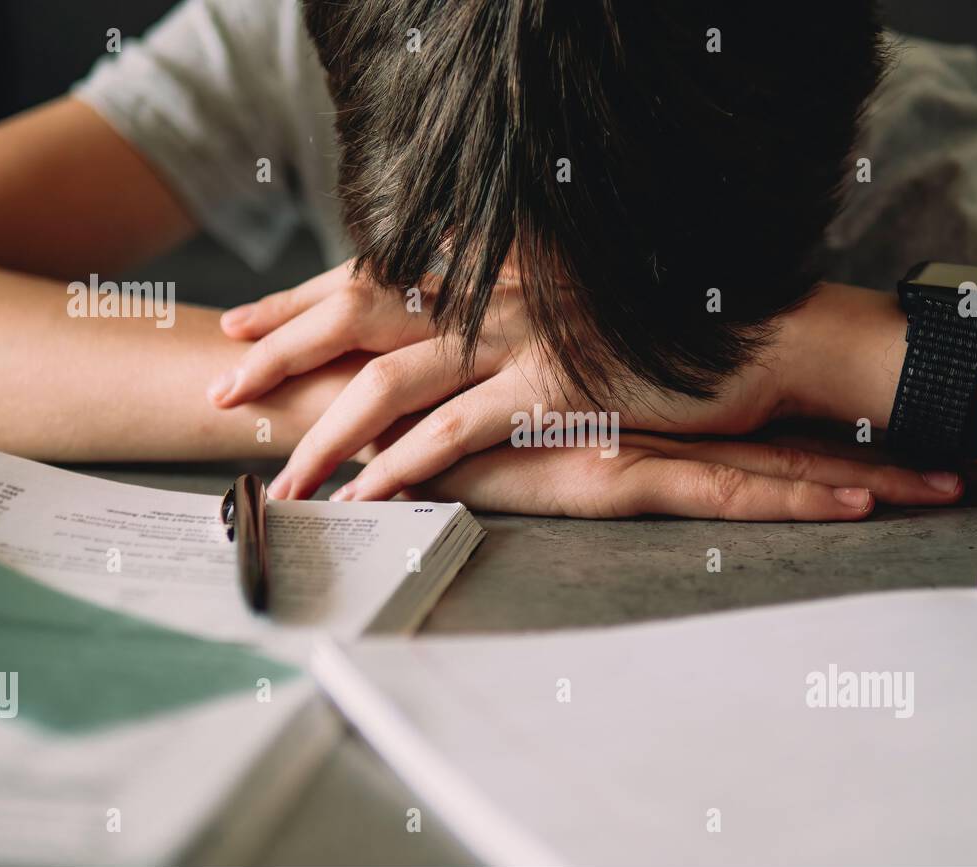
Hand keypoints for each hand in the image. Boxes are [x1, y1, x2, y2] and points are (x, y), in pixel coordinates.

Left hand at [211, 264, 900, 503]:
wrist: (754, 332)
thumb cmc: (663, 316)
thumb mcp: (572, 293)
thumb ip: (506, 299)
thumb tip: (453, 319)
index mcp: (494, 258)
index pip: (375, 272)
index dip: (301, 298)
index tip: (248, 321)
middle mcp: (495, 287)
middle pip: (360, 314)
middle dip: (283, 351)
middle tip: (222, 386)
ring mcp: (521, 336)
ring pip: (393, 382)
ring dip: (329, 430)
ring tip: (278, 471)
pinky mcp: (554, 389)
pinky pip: (457, 432)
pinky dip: (403, 466)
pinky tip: (363, 496)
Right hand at [399, 432, 964, 518]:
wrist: (385, 401)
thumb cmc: (457, 403)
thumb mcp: (533, 400)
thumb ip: (583, 403)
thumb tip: (620, 412)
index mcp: (656, 402)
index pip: (765, 417)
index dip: (839, 424)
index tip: (908, 426)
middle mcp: (666, 416)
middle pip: (793, 439)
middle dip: (880, 451)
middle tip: (959, 463)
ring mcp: (648, 440)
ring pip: (776, 464)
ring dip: (862, 475)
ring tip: (937, 488)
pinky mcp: (614, 469)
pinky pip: (718, 491)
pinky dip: (788, 500)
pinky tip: (849, 506)